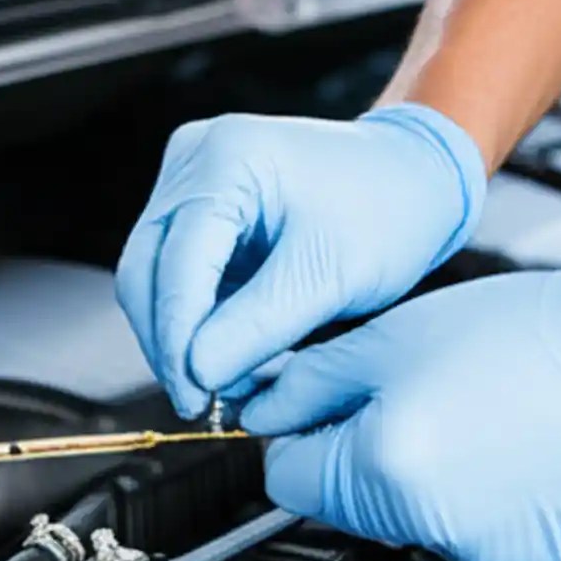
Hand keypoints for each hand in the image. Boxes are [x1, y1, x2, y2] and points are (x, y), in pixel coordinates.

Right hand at [114, 103, 486, 418]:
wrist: (415, 178)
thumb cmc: (387, 211)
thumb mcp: (331, 277)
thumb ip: (257, 326)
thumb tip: (196, 373)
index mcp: (226, 158)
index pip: (175, 264)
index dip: (176, 339)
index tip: (194, 398)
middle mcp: (194, 158)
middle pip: (145, 268)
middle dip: (168, 342)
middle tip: (196, 403)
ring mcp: (189, 179)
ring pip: (152, 276)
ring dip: (177, 336)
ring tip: (217, 387)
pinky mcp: (197, 205)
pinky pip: (175, 272)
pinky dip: (194, 319)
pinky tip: (223, 355)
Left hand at [239, 241, 560, 560]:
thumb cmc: (526, 333)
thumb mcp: (386, 339)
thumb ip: (305, 383)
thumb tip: (259, 411)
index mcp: (382, 467)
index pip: (280, 477)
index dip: (292, 433)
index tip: (316, 405)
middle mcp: (427, 523)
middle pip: (337, 500)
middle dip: (350, 449)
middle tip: (400, 392)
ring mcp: (478, 547)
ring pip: (395, 517)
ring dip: (405, 470)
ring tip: (456, 408)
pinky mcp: (522, 558)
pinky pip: (455, 528)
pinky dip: (459, 491)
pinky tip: (492, 441)